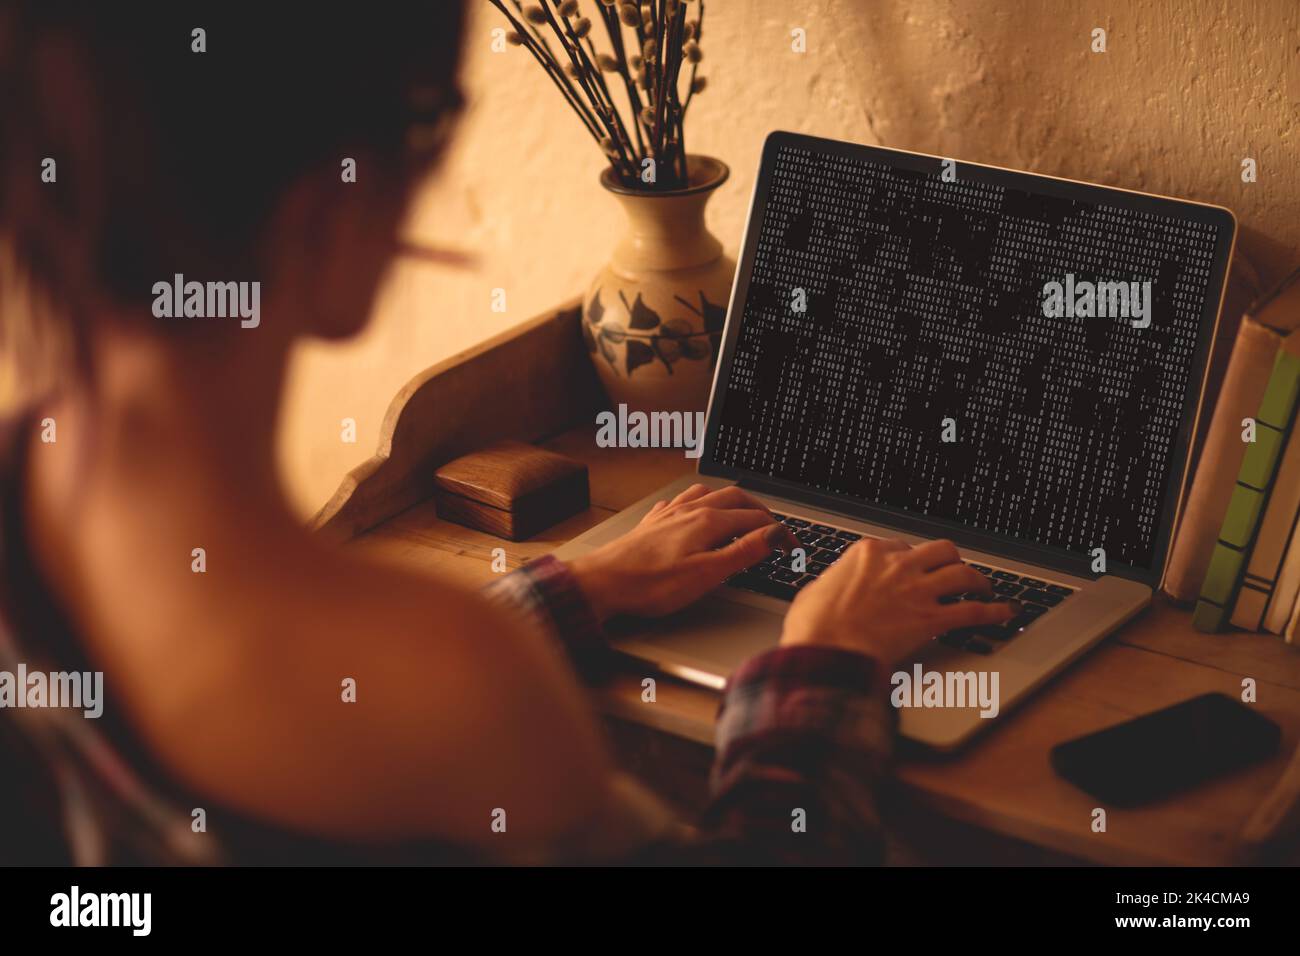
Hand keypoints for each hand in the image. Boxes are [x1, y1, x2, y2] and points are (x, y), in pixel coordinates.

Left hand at [567, 483, 800, 621]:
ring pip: (707, 494)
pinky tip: (693, 512)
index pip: (755, 518)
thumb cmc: (649, 584)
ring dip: (729, 500)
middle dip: (759, 508)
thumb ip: (742, 553)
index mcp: (707, 521)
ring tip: (740, 512)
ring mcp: (668, 514)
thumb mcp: (706, 574)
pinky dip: (698, 503)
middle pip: (734, 497)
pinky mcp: (652, 523)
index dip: (779, 531)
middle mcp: (689, 510)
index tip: (792, 547)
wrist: (601, 583)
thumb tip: (773, 536)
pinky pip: (681, 501)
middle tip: (773, 527)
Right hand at [780, 537, 1017, 666]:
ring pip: (963, 573)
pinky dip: (994, 611)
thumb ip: (832, 584)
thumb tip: (830, 590)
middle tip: (953, 570)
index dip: (909, 559)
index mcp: (868, 554)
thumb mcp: (814, 592)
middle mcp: (898, 565)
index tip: (912, 569)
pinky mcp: (932, 619)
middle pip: (940, 550)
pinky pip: (974, 611)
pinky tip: (1006, 613)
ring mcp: (918, 591)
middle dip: (950, 559)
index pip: (900, 545)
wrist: (825, 651)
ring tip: (984, 587)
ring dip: (978, 580)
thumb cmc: (813, 627)